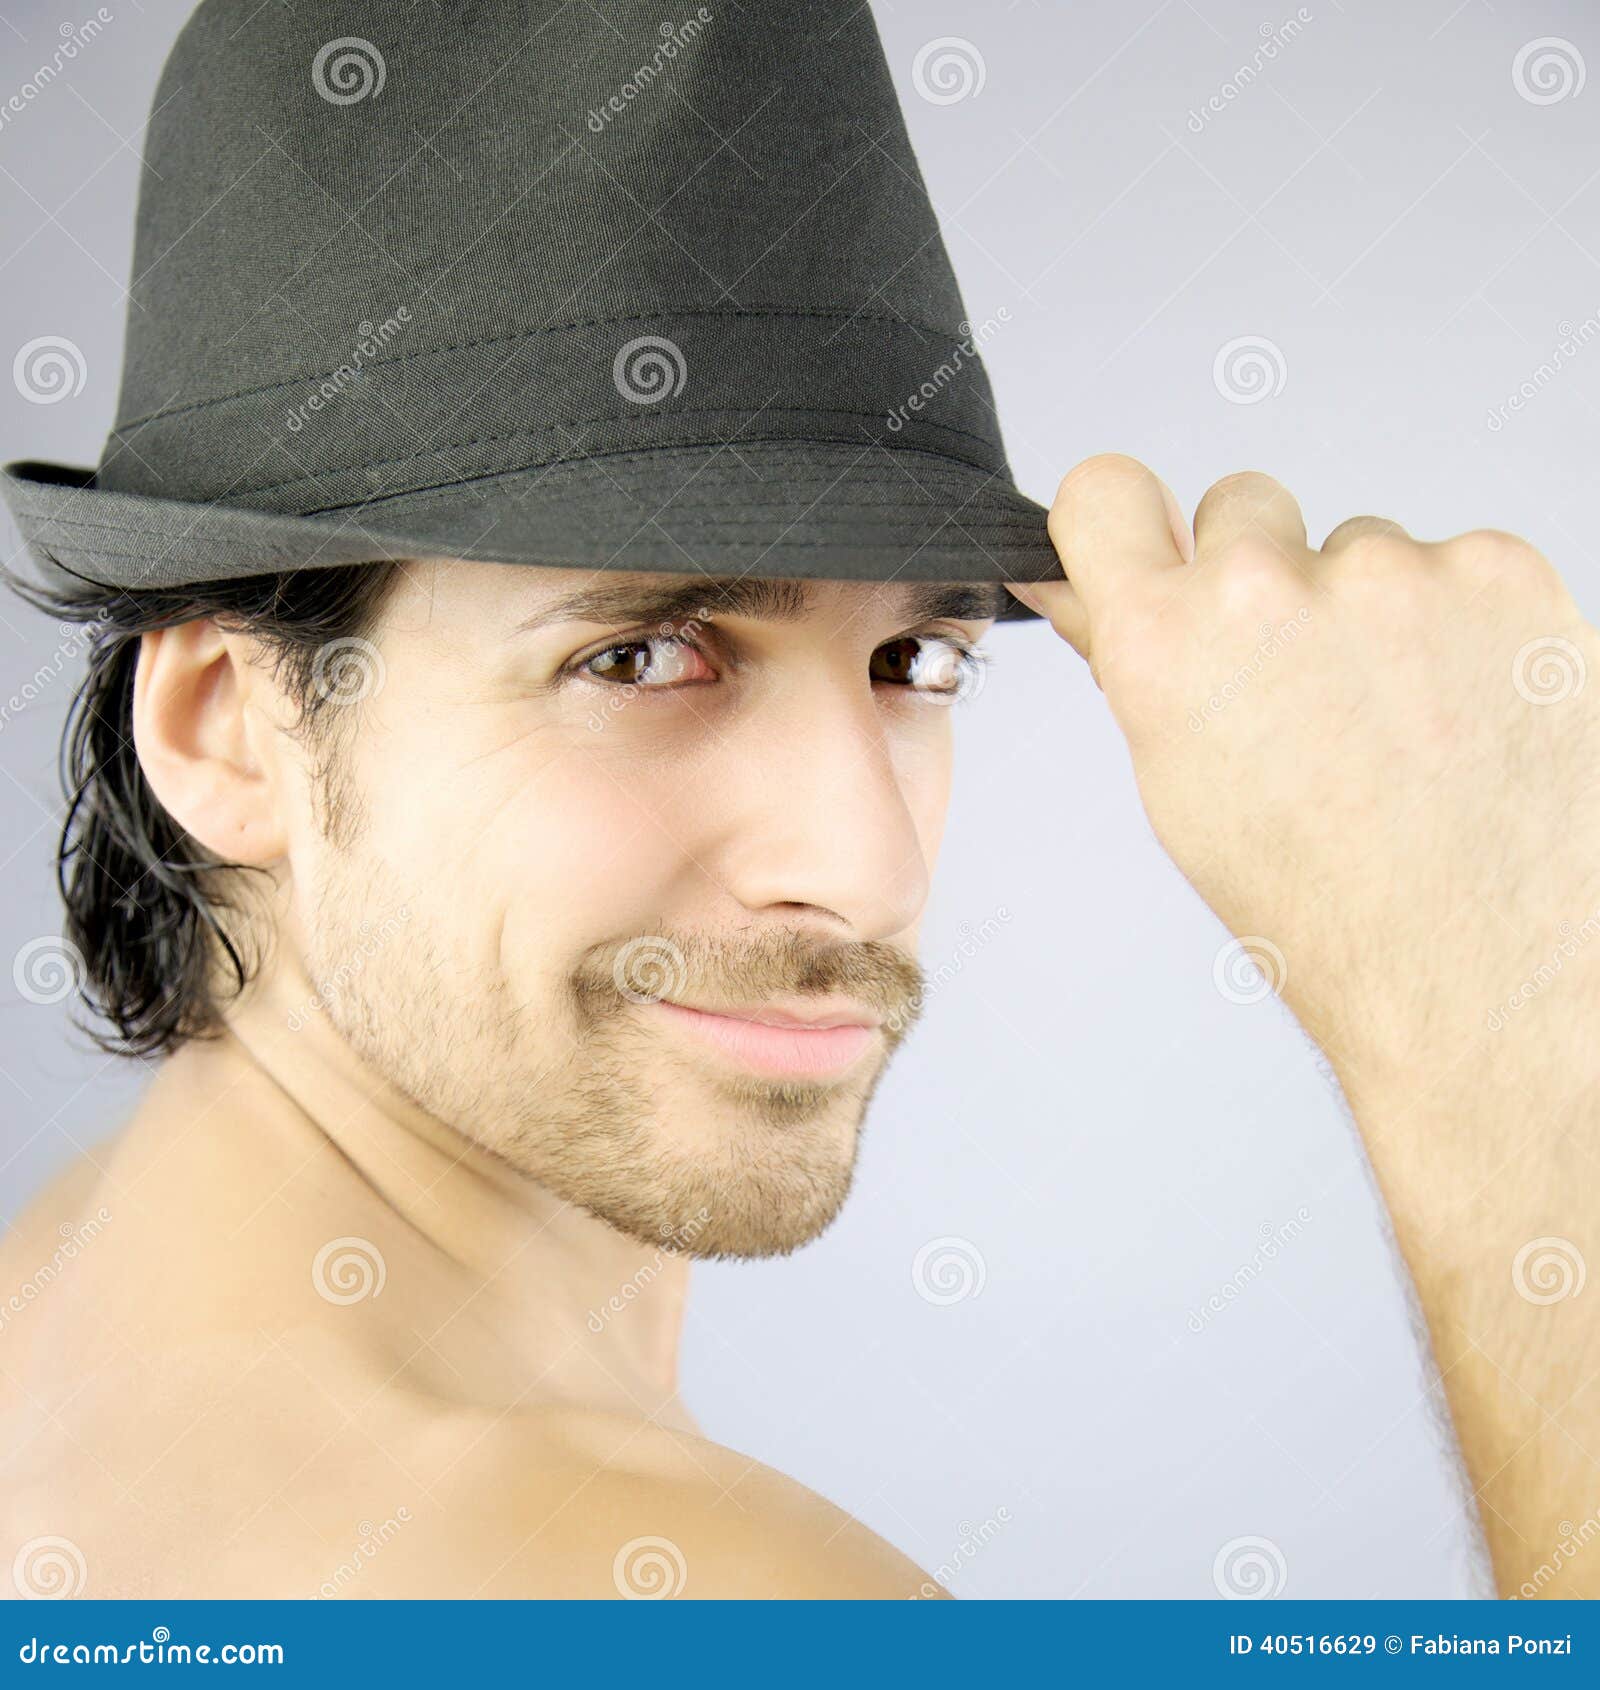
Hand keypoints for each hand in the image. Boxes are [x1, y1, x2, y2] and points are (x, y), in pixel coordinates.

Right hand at [1011, 454, 1599, 1090]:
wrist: (1487, 970)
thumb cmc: (1332, 911)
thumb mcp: (1187, 791)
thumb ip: (1137, 665)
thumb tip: (1083, 592)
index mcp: (1165, 645)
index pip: (1105, 491)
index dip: (1125, 520)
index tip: (1150, 544)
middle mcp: (1268, 588)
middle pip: (1242, 503)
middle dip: (1260, 572)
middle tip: (1301, 675)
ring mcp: (1392, 573)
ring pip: (1358, 547)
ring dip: (1369, 608)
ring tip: (1400, 723)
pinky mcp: (1498, 571)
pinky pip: (1454, 566)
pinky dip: (1460, 624)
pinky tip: (1464, 712)